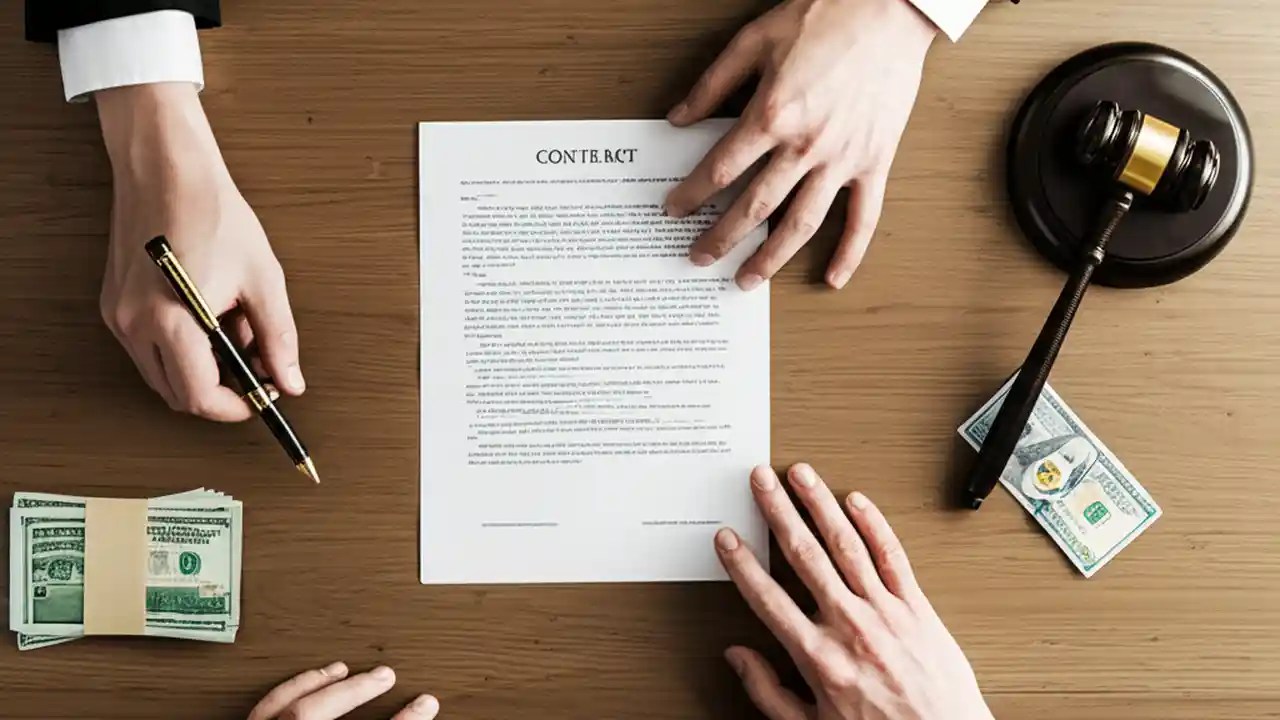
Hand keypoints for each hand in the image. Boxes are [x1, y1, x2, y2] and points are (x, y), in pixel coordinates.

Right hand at [95, 83, 302, 420]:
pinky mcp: (113, 304)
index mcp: (171, 320)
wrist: (166, 168)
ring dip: (199, 372)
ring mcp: (118, 315)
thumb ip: (278, 338)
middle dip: (219, 392)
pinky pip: (147, 349)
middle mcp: (134, 323)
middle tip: (255, 370)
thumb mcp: (262, 279)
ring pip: (161, 375)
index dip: (236, 407)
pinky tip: (208, 319)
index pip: (199, 397)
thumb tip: (290, 381)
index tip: (262, 398)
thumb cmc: (213, 212)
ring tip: (233, 333)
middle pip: (177, 394)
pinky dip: (180, 350)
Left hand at [248, 662, 438, 719]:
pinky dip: (286, 693)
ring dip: (315, 683)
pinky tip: (303, 686)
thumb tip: (413, 714)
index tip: (426, 704)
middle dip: (356, 690)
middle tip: (385, 675)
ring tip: (340, 669)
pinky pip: (261, 711)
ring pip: (280, 706)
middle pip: (313, 713)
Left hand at [666, 0, 935, 289]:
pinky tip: (832, 278)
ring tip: (746, 280)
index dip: (692, 194)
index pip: (720, 170)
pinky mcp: (876, 161)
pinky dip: (850, 252)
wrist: (890, 7)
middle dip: (720, 239)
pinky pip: (864, 218)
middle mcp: (806, 146)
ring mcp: (843, 159)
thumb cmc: (826, 16)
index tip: (674, 210)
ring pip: (801, 224)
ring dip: (771, 259)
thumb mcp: (755, 40)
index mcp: (772, 115)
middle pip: (754, 208)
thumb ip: (712, 84)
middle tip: (697, 258)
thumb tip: (678, 118)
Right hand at [716, 465, 992, 719]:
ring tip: (802, 475)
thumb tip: (737, 657)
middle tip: (761, 480)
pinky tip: (857, 501)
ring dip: (820, 504)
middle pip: (804, 556)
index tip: (727, 537)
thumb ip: (768, 691)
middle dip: (777, 512)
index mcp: (819, 657)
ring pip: (846, 545)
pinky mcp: (917, 608)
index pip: (768, 598)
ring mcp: (886, 612)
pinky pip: (892, 556)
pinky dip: (874, 525)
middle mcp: (850, 626)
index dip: (742, 563)